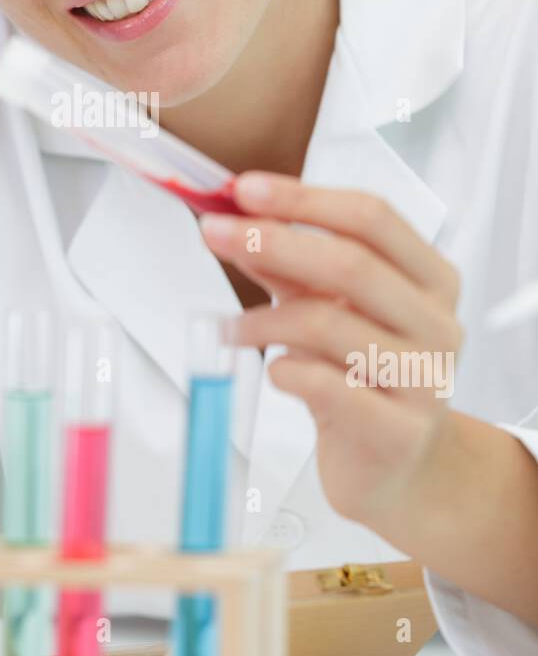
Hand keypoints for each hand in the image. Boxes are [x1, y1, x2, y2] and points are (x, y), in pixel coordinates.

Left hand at [200, 171, 463, 532]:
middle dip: (274, 242)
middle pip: (352, 264)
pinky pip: (328, 387)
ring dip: (263, 320)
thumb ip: (290, 267)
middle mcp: (438, 323)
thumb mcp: (332, 309)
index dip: (304, 199)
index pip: (371, 218)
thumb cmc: (363, 376)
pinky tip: (272, 371)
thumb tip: (234, 221)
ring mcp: (426, 379)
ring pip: (331, 325)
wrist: (396, 466)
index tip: (245, 189)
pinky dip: (286, 370)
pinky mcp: (399, 432)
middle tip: (218, 234)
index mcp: (431, 278)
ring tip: (227, 328)